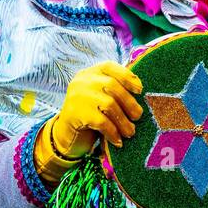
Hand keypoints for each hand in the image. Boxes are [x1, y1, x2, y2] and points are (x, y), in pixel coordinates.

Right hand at [34, 61, 141, 182]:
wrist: (66, 135)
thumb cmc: (91, 114)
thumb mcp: (100, 96)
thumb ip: (115, 89)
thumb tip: (141, 90)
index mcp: (89, 73)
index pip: (109, 67)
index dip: (127, 76)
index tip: (140, 90)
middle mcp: (81, 81)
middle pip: (112, 86)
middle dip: (129, 102)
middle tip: (138, 116)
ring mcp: (77, 96)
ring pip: (109, 104)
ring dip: (123, 121)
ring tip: (130, 132)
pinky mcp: (75, 114)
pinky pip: (102, 122)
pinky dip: (113, 132)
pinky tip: (118, 141)